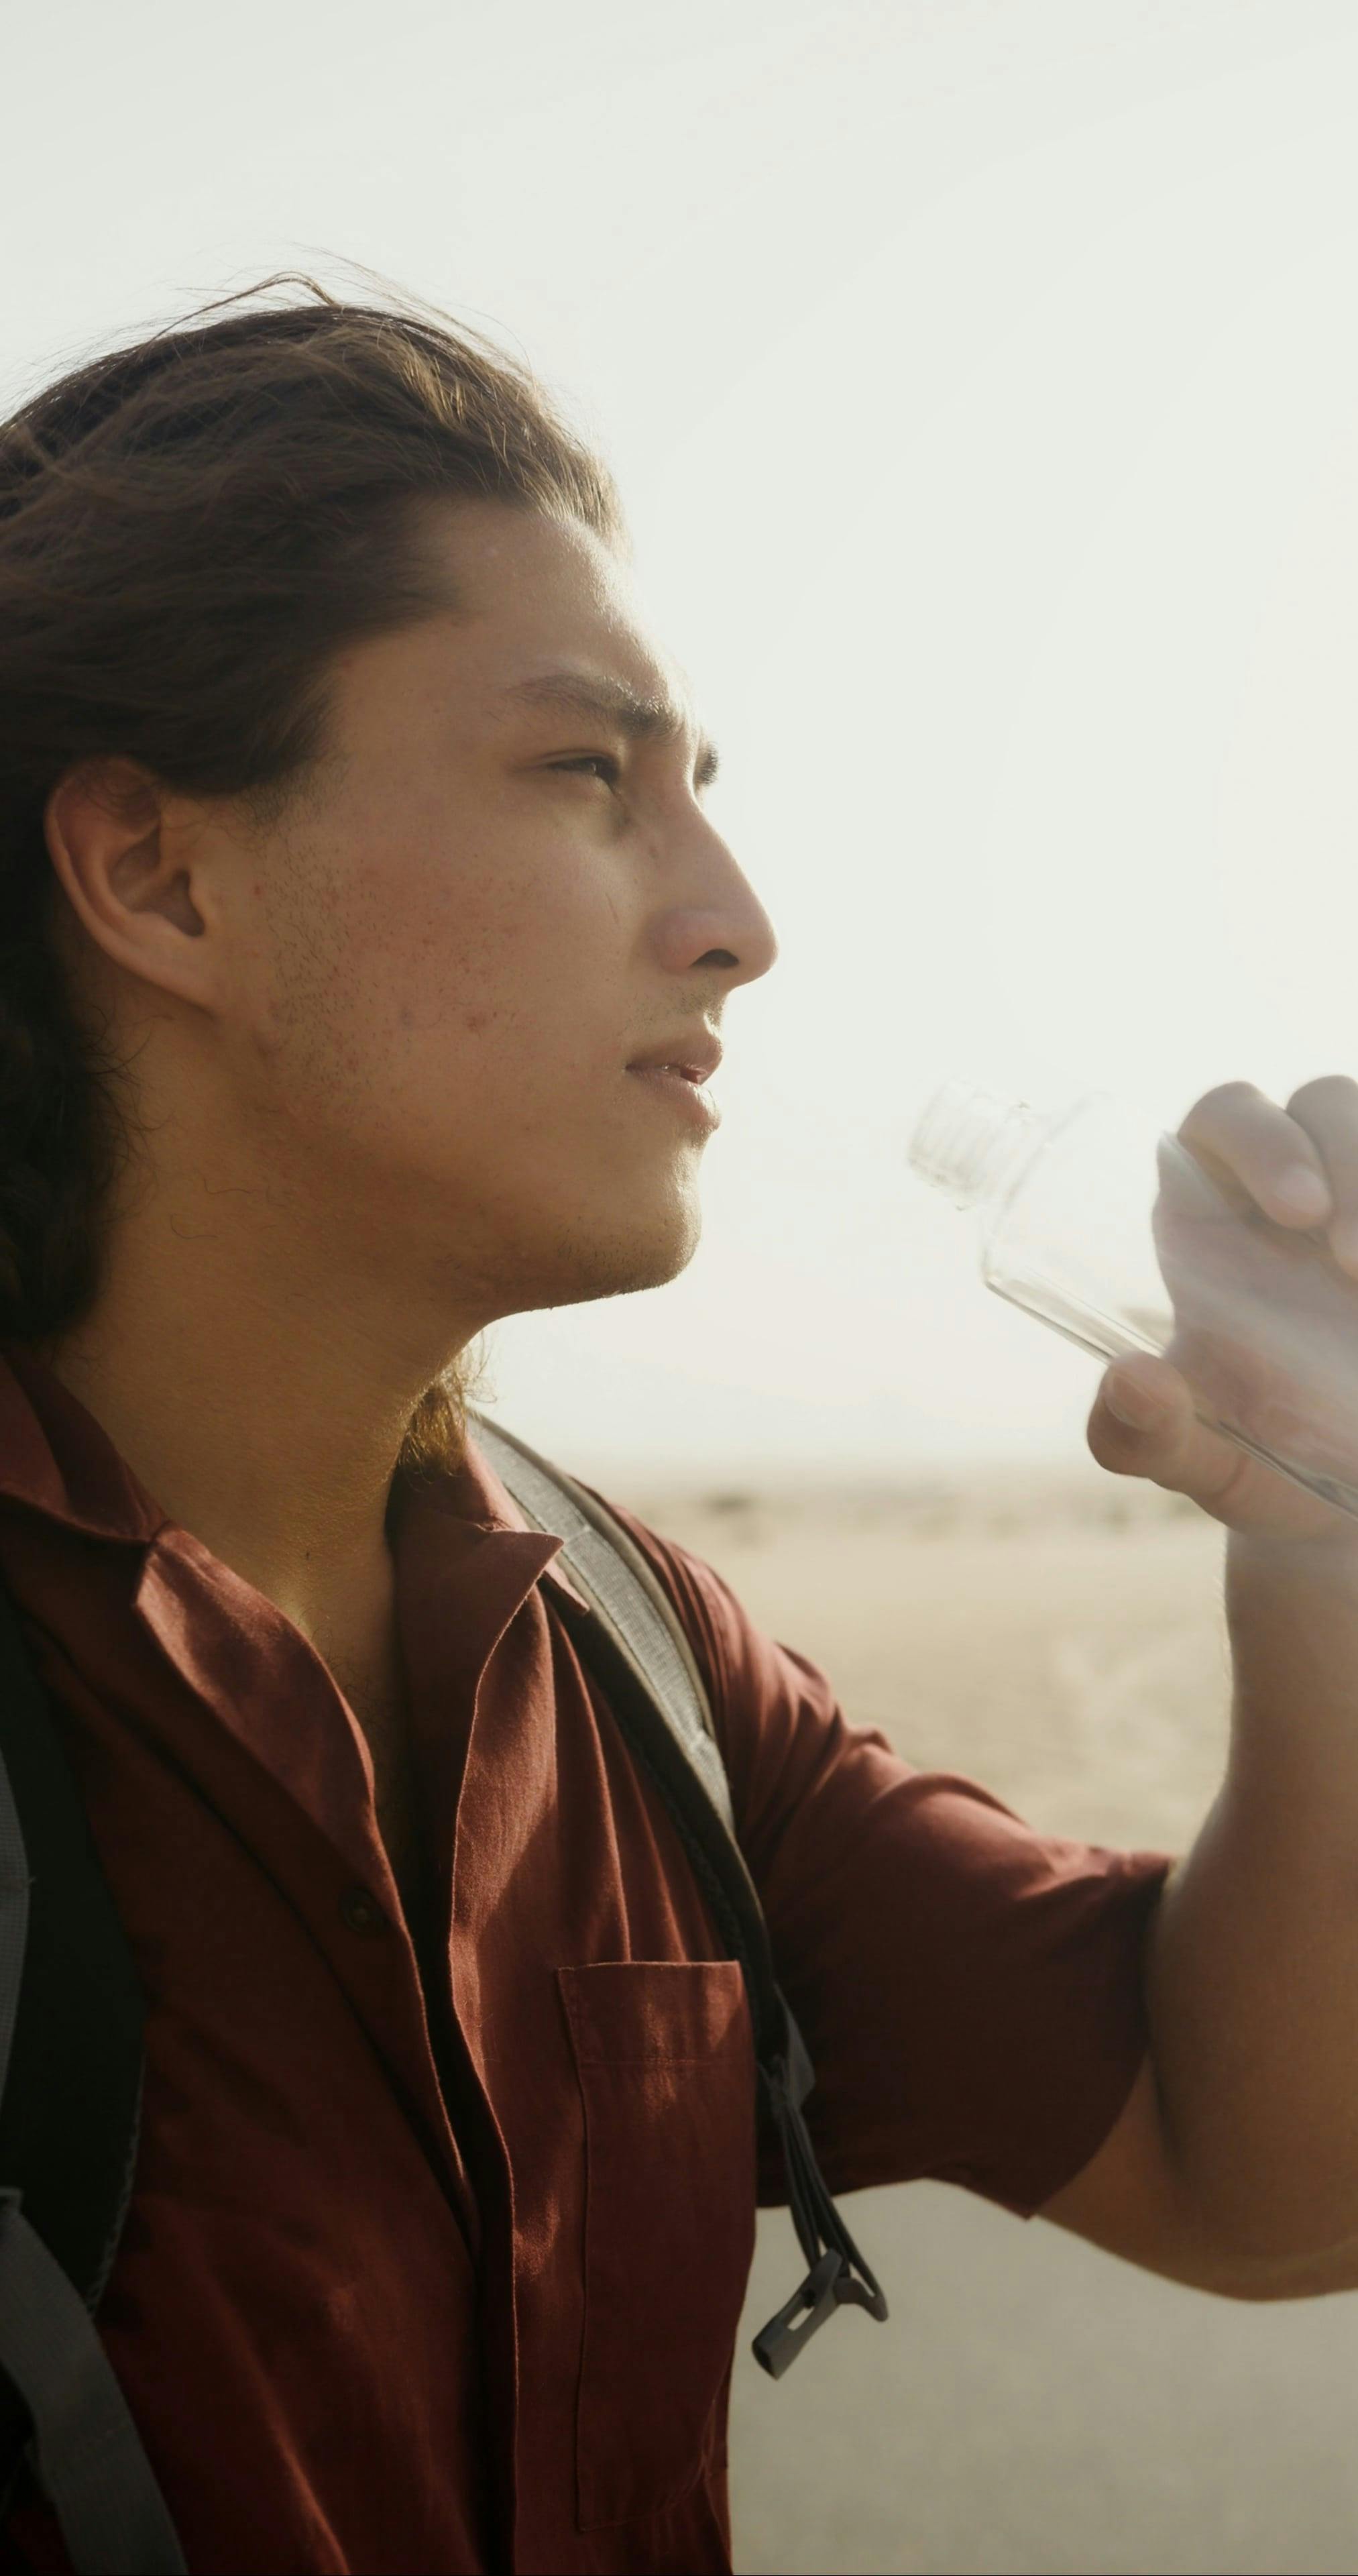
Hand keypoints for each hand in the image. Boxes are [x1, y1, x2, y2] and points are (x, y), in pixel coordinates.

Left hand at [1088, 1076, 1357, 1542]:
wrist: (1353, 1496)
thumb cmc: (1261, 1460)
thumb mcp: (1202, 1463)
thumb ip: (1144, 1436)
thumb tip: (1128, 1382)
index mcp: (1212, 1216)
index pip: (1222, 1118)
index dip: (1259, 1137)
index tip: (1301, 1210)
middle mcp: (1296, 1190)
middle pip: (1322, 1103)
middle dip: (1349, 1158)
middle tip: (1353, 1263)